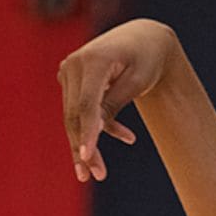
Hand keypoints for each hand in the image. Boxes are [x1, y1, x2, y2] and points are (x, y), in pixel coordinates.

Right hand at [58, 19, 178, 182]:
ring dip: (89, 143)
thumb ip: (114, 103)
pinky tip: (127, 136)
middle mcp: (74, 64)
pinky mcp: (71, 80)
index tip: (87, 158)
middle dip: (85, 147)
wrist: (143, 39)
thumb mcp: (138, 82)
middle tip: (97, 175)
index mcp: (93, 60)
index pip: (86, 104)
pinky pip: (80, 110)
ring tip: (100, 171)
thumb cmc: (147, 60)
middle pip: (76, 114)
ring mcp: (69, 71)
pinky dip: (98, 127)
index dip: (87, 133)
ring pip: (74, 115)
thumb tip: (95, 129)